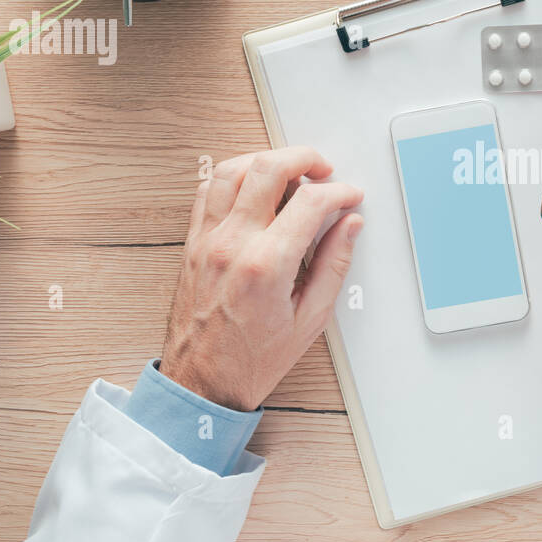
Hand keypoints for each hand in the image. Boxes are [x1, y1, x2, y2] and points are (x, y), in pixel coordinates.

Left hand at [161, 147, 363, 410]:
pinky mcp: (192, 244)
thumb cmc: (252, 360)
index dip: (339, 192)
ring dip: (265, 161)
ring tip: (289, 172)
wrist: (201, 383)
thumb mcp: (310, 319)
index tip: (350, 197)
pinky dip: (233, 177)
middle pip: (268, 169)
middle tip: (323, 169)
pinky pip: (208, 191)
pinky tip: (253, 188)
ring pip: (232, 170)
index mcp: (267, 266)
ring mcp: (207, 241)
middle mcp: (232, 245)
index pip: (311, 202)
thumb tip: (349, 226)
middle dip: (303, 158)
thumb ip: (333, 264)